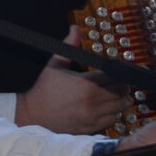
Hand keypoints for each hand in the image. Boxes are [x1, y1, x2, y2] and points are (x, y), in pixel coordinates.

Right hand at [15, 27, 130, 133]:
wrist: (32, 114)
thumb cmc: (44, 89)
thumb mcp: (54, 65)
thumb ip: (69, 46)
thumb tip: (75, 29)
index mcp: (86, 83)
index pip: (117, 76)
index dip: (121, 73)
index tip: (118, 72)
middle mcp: (92, 100)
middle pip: (123, 91)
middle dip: (123, 86)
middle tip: (117, 83)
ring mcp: (93, 115)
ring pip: (122, 106)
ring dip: (121, 100)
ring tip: (113, 95)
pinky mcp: (92, 127)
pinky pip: (114, 119)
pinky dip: (113, 113)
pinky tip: (105, 108)